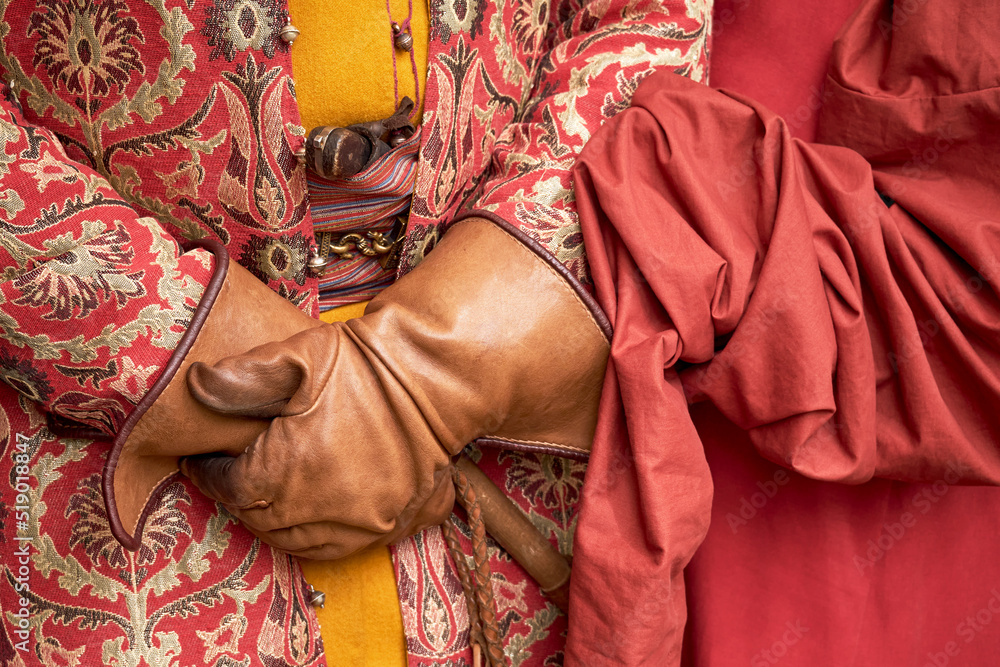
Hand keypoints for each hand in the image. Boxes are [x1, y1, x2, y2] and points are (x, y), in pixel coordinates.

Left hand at [182, 218, 609, 558]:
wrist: (435, 378)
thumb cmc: (363, 367)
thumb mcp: (296, 359)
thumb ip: (240, 378)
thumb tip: (195, 385)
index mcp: (287, 472)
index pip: (231, 489)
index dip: (211, 473)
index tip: (203, 459)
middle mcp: (320, 510)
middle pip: (263, 521)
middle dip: (243, 499)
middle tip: (235, 475)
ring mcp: (361, 523)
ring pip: (300, 541)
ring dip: (278, 522)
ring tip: (271, 496)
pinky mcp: (393, 524)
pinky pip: (343, 546)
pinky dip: (319, 535)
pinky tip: (315, 511)